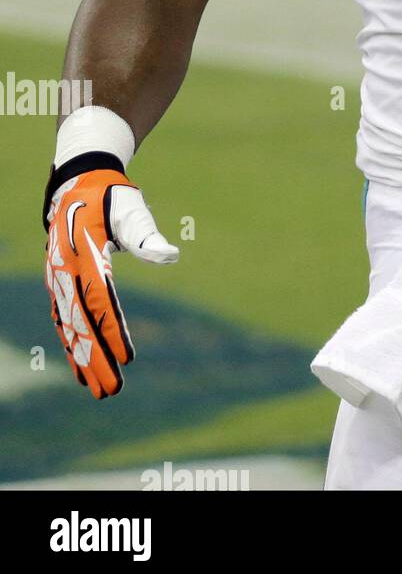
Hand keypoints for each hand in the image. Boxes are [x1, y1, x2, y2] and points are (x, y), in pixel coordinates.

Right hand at [44, 168, 178, 396]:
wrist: (77, 182)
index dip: (112, 330)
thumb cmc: (111, 196)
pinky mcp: (60, 283)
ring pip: (69, 328)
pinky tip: (82, 366)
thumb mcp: (130, 209)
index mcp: (83, 253)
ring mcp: (58, 279)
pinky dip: (72, 344)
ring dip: (83, 359)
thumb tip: (171, 255)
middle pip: (81, 324)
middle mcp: (65, 271)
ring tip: (99, 389)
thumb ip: (146, 235)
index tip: (127, 357)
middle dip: (96, 359)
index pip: (100, 300)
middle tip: (113, 390)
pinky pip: (64, 320)